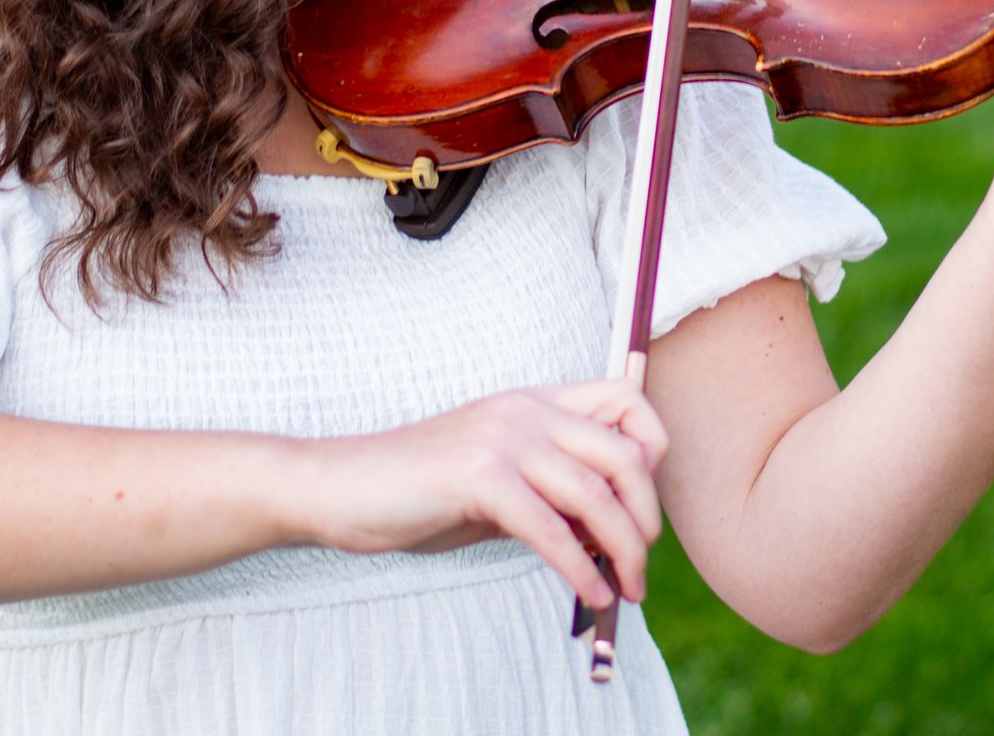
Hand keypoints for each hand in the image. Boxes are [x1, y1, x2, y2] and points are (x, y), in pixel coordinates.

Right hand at [293, 380, 668, 609]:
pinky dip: (578, 568)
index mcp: (534, 401)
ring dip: (623, 549)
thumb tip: (609, 532)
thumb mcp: (498, 481)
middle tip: (642, 561)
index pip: (625, 400)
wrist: (340, 487)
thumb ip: (551, 492)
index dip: (652, 448)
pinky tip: (590, 594)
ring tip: (627, 588)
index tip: (644, 502)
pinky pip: (551, 528)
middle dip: (646, 514)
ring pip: (595, 493)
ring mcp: (503, 439)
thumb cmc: (419, 490)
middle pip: (625, 452)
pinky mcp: (480, 477)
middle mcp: (527, 410)